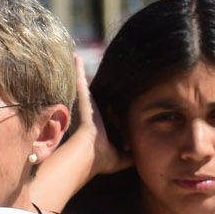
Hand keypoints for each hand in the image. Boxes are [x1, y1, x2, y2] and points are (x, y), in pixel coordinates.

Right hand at [73, 54, 129, 176]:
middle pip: (89, 95)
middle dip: (85, 82)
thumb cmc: (100, 158)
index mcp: (98, 124)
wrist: (88, 154)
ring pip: (82, 83)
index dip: (102, 104)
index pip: (101, 110)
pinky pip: (80, 78)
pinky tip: (75, 55)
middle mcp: (90, 112)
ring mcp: (85, 104)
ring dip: (79, 71)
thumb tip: (139, 157)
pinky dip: (78, 67)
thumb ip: (129, 156)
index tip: (102, 97)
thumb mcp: (119, 157)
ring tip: (76, 56)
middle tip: (82, 67)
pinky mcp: (83, 97)